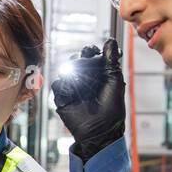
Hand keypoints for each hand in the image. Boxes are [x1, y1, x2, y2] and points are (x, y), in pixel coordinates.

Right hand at [50, 38, 125, 161]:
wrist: (100, 131)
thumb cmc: (112, 108)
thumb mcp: (115, 81)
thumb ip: (111, 60)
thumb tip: (110, 40)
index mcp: (98, 74)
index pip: (89, 55)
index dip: (89, 51)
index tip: (92, 52)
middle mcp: (84, 80)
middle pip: (75, 60)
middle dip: (80, 60)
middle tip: (85, 64)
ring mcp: (73, 89)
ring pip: (65, 70)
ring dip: (72, 72)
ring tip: (80, 80)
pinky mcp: (62, 98)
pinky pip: (57, 85)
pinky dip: (64, 86)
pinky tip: (72, 92)